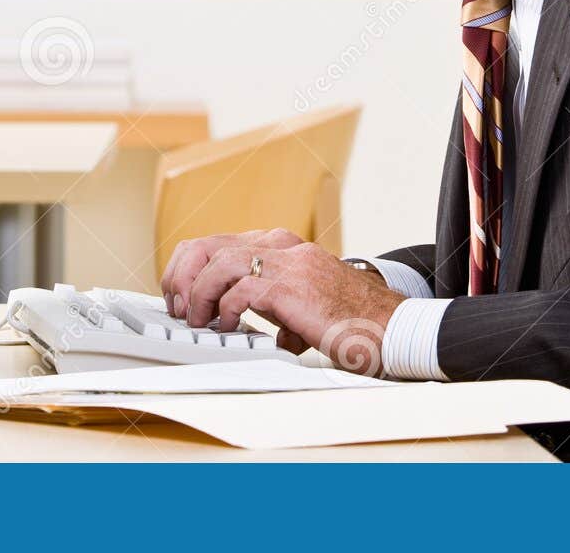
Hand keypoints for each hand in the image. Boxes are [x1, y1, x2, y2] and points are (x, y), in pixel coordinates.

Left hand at [175, 239, 404, 374]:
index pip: (216, 242)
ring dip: (199, 293)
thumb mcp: (303, 304)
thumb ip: (276, 304)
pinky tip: (229, 327)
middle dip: (182, 275)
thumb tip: (259, 328)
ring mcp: (288, 263)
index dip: (188, 267)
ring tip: (198, 319)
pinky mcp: (294, 287)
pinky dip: (226, 309)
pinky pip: (242, 290)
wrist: (392, 328)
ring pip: (219, 262)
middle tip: (177, 306)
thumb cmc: (353, 321)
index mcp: (281, 247)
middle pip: (209, 244)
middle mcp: (282, 247)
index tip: (178, 294)